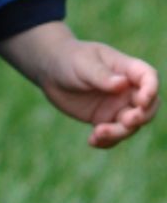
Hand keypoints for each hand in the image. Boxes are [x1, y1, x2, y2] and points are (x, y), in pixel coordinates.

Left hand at [39, 40, 158, 147]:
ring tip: (98, 133)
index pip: (148, 78)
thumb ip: (101, 75)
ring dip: (119, 132)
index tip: (142, 101)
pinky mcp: (104, 119)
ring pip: (131, 125)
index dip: (151, 90)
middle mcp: (127, 90)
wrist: (51, 72)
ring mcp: (117, 106)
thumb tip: (122, 84)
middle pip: (147, 107)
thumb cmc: (70, 60)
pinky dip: (107, 141)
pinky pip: (113, 135)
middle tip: (126, 122)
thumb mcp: (83, 64)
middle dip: (141, 116)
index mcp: (128, 70)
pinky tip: (92, 141)